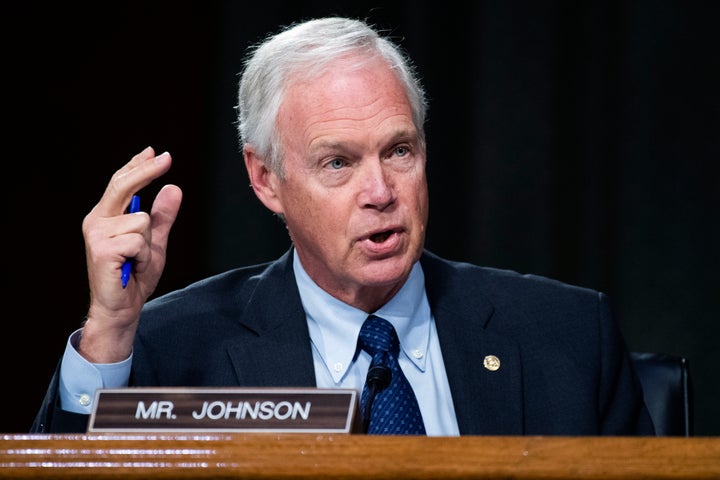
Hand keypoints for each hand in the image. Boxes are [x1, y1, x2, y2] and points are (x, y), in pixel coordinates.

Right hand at [78, 147, 182, 362]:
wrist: (122, 308)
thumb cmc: (135, 277)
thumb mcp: (154, 241)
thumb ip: (162, 216)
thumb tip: (173, 188)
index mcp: (106, 217)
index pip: (121, 183)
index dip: (137, 166)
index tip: (153, 152)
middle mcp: (97, 221)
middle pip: (123, 186)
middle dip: (146, 171)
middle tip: (166, 158)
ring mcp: (97, 234)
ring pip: (141, 220)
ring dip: (148, 244)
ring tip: (138, 260)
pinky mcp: (102, 250)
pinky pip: (139, 240)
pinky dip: (144, 256)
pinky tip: (133, 267)